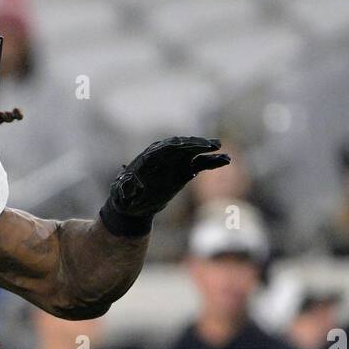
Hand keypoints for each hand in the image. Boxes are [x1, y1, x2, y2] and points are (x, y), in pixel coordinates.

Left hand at [105, 136, 230, 223]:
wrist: (133, 204)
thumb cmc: (126, 195)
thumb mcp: (123, 191)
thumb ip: (127, 186)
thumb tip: (126, 185)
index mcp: (151, 155)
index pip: (169, 146)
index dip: (182, 145)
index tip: (191, 146)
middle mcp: (165, 156)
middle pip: (184, 146)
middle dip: (198, 145)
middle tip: (213, 145)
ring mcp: (176, 162)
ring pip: (195, 153)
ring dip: (208, 152)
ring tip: (222, 151)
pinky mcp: (184, 171)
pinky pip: (201, 164)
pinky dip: (212, 162)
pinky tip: (225, 160)